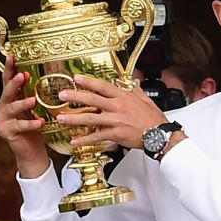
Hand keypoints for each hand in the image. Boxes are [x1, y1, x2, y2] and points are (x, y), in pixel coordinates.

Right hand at [0, 55, 52, 178]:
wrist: (32, 151)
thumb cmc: (35, 127)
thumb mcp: (34, 108)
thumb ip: (32, 93)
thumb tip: (39, 73)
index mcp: (8, 99)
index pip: (7, 80)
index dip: (9, 68)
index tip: (12, 56)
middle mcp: (1, 108)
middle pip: (7, 92)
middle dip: (14, 83)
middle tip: (23, 75)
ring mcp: (2, 120)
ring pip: (12, 109)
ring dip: (23, 103)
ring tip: (33, 100)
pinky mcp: (6, 132)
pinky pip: (19, 126)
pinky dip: (30, 124)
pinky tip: (40, 123)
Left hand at [53, 75, 168, 152]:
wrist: (159, 134)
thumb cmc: (153, 118)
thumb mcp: (145, 99)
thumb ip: (136, 90)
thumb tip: (133, 81)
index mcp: (123, 96)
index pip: (103, 86)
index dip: (88, 82)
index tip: (76, 78)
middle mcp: (117, 106)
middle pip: (92, 99)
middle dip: (75, 96)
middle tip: (62, 95)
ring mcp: (115, 120)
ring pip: (91, 118)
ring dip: (74, 119)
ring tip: (61, 119)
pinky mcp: (115, 134)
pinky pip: (97, 137)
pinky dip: (85, 140)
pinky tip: (75, 142)